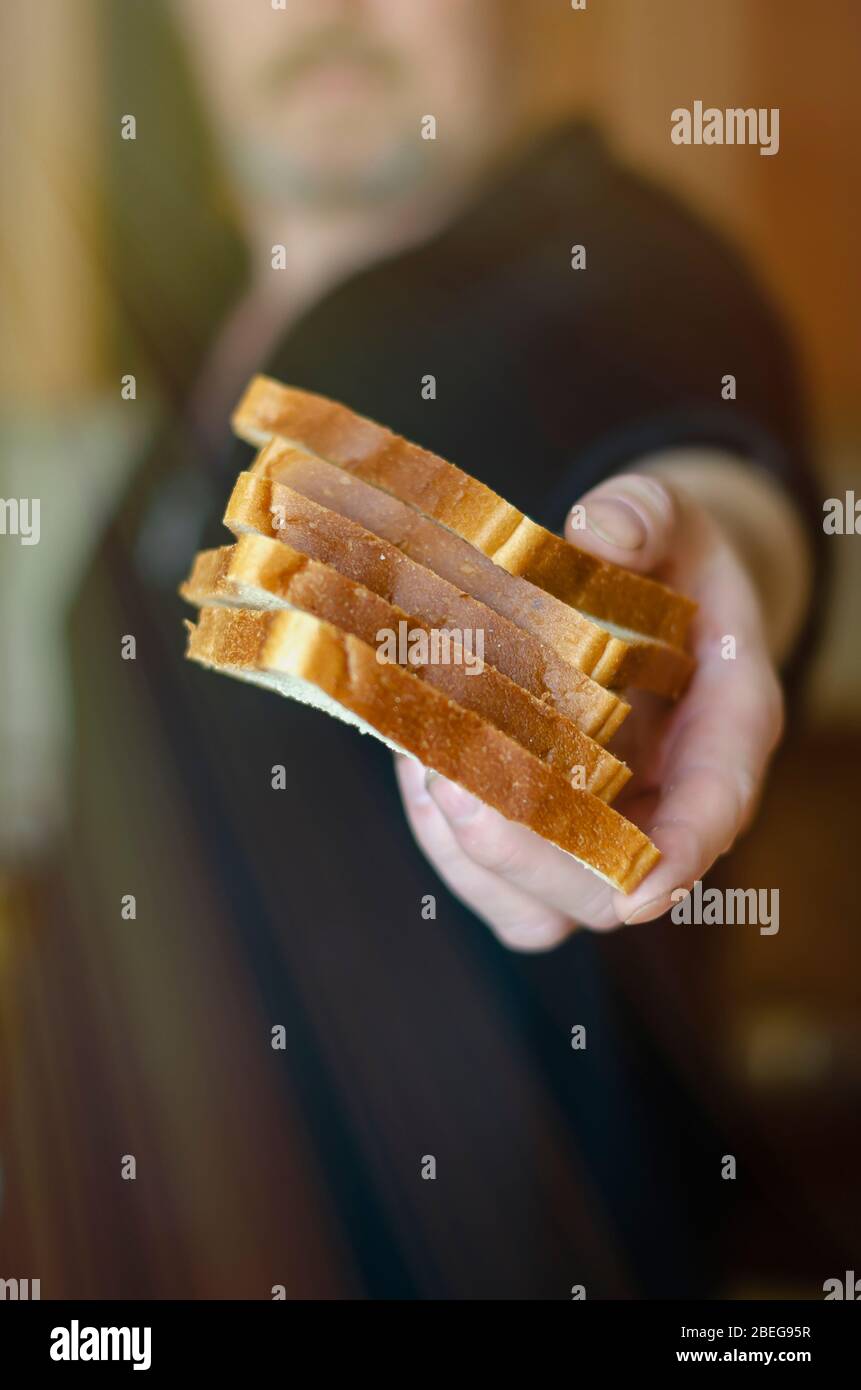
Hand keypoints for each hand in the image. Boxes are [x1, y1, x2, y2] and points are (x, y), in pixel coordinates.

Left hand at [396, 464, 791, 951]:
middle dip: (531, 854)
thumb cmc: (668, 565)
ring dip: (474, 855)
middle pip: (608, 886)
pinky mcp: (539, 830)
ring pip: (540, 905)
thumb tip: (599, 529)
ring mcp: (597, 826)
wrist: (650, 599)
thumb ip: (646, 515)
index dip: (679, 853)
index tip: (638, 887)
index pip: (712, 811)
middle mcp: (662, 800)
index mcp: (724, 733)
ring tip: (423, 768)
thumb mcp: (673, 521)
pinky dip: (446, 838)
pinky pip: (491, 878)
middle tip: (454, 784)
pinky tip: (418, 761)